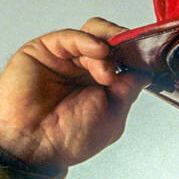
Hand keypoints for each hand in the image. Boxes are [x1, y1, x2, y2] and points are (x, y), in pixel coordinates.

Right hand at [0, 17, 151, 170]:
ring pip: (91, 33)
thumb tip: (145, 71)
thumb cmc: (67, 139)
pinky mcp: (43, 50)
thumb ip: (130, 88)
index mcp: (101, 85)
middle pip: (109, 40)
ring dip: (106, 46)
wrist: (32, 145)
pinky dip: (87, 40)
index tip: (146, 55)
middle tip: (128, 58)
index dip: (135, 54)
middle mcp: (82, 69)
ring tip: (106, 69)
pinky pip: (69, 37)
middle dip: (122, 46)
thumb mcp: (113, 115)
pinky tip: (98, 52)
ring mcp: (63, 59)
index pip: (123, 57)